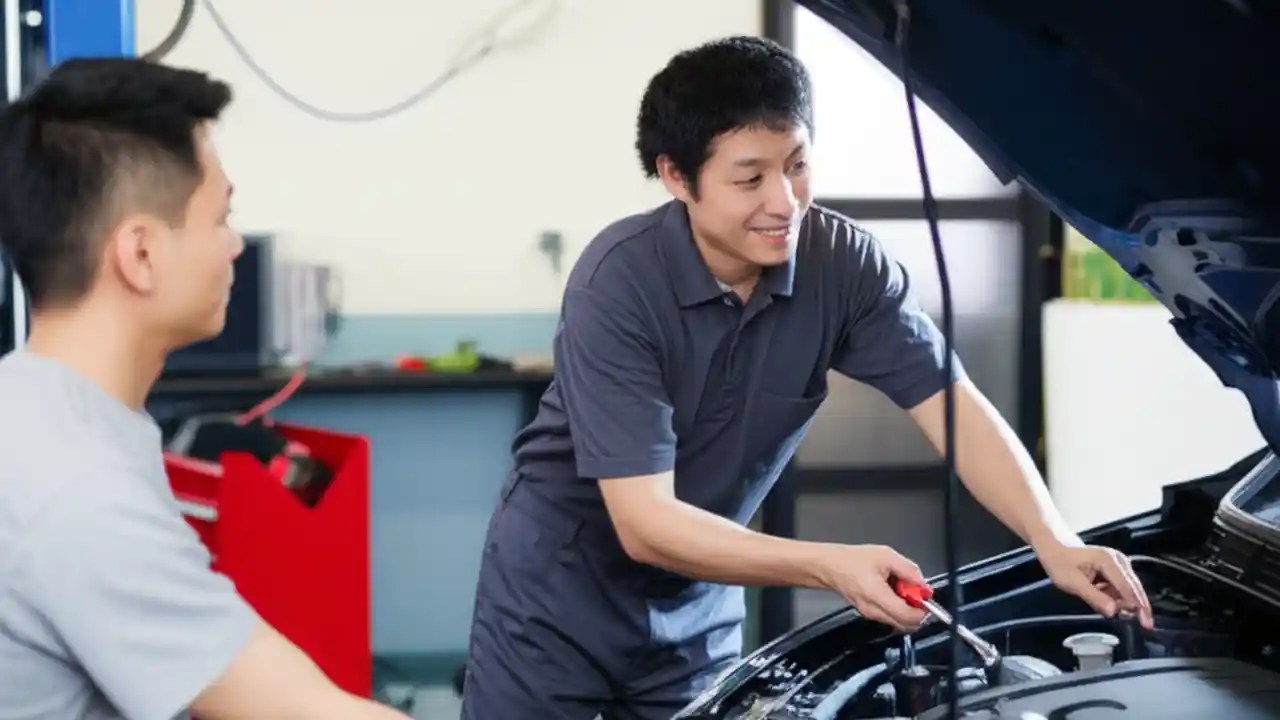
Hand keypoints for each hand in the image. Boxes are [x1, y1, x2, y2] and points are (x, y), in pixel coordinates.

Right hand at [813, 544, 928, 631]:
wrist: (830, 566)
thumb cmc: (853, 560)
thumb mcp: (886, 556)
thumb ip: (909, 570)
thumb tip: (924, 585)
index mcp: (877, 595)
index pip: (908, 617)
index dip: (922, 609)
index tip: (924, 596)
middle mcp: (873, 611)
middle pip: (906, 624)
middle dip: (916, 610)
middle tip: (914, 592)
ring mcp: (870, 615)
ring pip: (899, 622)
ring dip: (906, 609)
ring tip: (900, 588)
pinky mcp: (869, 614)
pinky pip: (890, 617)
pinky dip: (897, 608)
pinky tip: (891, 591)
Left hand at [1036, 542, 1153, 628]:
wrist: (1053, 549)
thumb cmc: (1060, 564)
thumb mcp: (1073, 583)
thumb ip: (1094, 597)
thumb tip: (1114, 611)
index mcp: (1108, 561)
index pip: (1127, 587)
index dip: (1138, 606)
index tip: (1146, 623)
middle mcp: (1118, 560)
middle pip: (1134, 587)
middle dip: (1139, 606)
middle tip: (1145, 625)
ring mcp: (1118, 563)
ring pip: (1129, 588)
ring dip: (1127, 602)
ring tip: (1121, 614)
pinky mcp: (1115, 568)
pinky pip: (1122, 586)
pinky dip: (1119, 596)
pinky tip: (1111, 603)